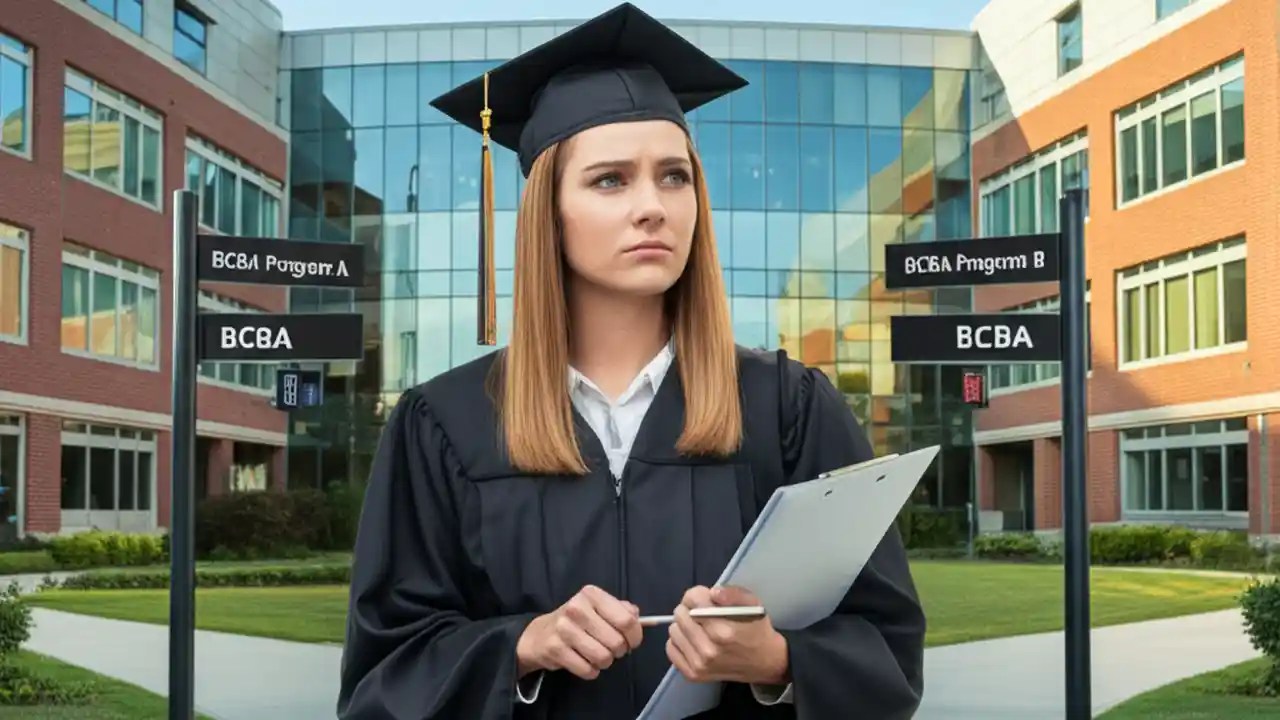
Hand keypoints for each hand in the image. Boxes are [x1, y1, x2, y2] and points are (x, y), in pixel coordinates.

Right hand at [515, 585, 642, 680]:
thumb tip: (637, 617)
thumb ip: (621, 609)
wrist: (541, 634)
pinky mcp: (555, 649)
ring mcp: (564, 629)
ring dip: (605, 662)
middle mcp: (577, 608)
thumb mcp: (598, 608)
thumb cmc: (577, 620)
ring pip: (603, 657)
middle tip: (612, 649)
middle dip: (619, 651)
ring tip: (598, 656)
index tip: (632, 642)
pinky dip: (591, 671)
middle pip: (616, 642)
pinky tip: (586, 663)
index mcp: (592, 595)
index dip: (635, 636)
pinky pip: (587, 670)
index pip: (626, 620)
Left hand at [666, 585, 788, 684]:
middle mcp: (709, 649)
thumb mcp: (753, 604)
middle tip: (702, 612)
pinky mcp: (693, 674)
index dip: (697, 594)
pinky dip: (679, 641)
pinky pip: (671, 648)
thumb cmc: (756, 630)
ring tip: (699, 626)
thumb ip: (733, 594)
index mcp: (723, 630)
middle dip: (690, 608)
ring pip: (674, 631)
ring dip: (684, 625)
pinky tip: (693, 640)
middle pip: (680, 614)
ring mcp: (699, 664)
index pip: (693, 600)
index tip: (705, 597)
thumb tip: (712, 592)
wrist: (764, 662)